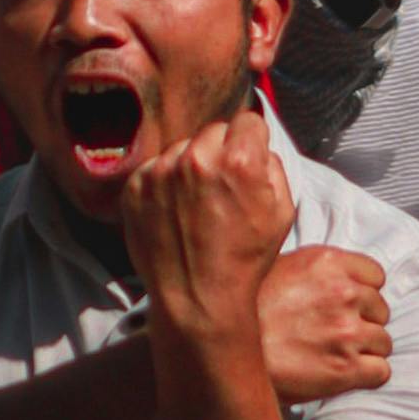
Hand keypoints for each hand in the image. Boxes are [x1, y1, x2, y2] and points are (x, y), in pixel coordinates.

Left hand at [123, 108, 294, 345]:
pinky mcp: (135, 186)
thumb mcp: (283, 211)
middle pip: (214, 131)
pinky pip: (155, 168)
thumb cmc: (245, 258)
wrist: (197, 298)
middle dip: (222, 152)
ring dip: (191, 166)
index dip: (253, 141)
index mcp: (238, 160)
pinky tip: (176, 212)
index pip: (249, 121)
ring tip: (197, 205)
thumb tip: (256, 145)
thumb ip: (272, 165)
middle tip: (223, 187)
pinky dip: (165, 183)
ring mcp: (161, 171)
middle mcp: (196, 158)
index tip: (249, 160)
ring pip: (183, 148)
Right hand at [256, 240, 391, 399]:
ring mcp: (347, 332)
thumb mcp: (274, 268)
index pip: (375, 276)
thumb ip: (310, 269)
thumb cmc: (243, 311)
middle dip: (363, 322)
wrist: (222, 352)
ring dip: (364, 351)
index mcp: (328, 263)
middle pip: (380, 309)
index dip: (362, 293)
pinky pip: (381, 372)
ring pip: (383, 342)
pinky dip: (367, 376)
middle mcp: (344, 293)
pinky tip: (344, 376)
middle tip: (334, 335)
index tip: (346, 305)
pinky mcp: (346, 369)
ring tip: (334, 357)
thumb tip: (325, 274)